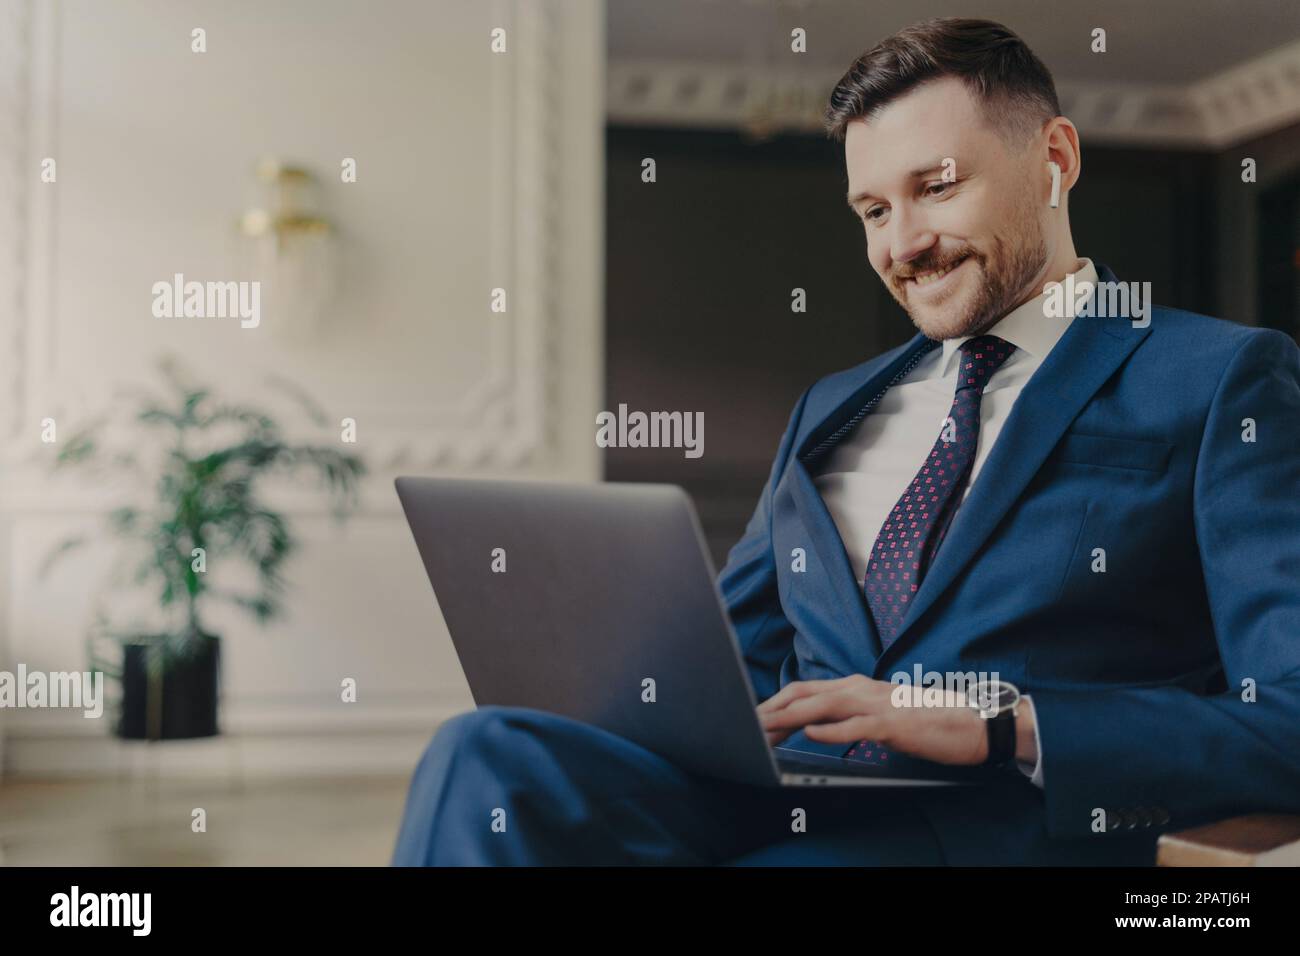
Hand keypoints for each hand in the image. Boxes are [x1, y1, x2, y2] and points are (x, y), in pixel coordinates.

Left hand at [757, 674, 989, 765]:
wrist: (968, 722)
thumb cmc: (924, 721)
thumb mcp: (878, 714)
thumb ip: (848, 715)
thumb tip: (815, 724)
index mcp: (855, 686)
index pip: (804, 690)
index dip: (775, 703)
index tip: (753, 717)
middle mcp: (860, 689)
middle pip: (804, 693)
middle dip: (771, 709)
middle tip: (747, 725)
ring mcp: (876, 703)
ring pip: (822, 705)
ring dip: (789, 718)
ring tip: (764, 729)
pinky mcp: (892, 723)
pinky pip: (855, 725)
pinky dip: (830, 729)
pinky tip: (810, 733)